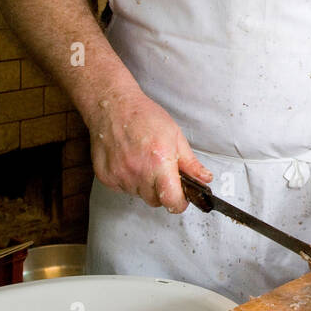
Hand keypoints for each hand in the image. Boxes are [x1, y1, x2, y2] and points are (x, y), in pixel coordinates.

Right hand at [85, 82, 211, 210]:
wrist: (113, 107)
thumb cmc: (143, 116)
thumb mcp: (175, 136)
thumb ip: (190, 163)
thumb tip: (204, 178)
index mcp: (159, 162)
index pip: (171, 201)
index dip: (179, 203)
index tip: (182, 198)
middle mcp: (138, 172)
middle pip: (155, 201)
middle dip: (162, 191)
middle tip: (161, 171)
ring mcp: (119, 175)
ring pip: (138, 195)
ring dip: (144, 185)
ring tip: (143, 162)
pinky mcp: (106, 177)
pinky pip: (122, 189)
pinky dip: (128, 180)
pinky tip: (129, 162)